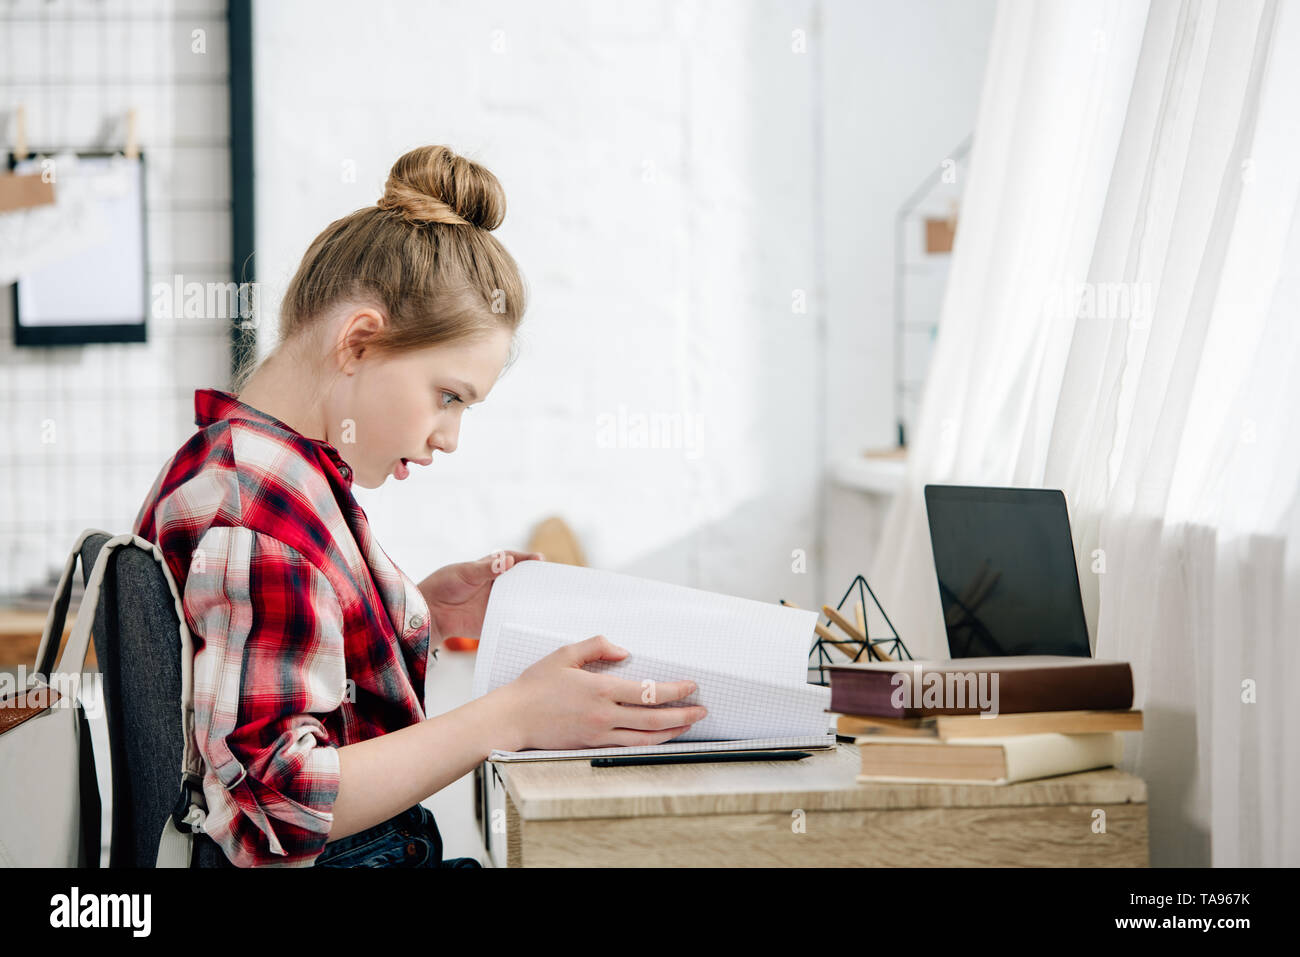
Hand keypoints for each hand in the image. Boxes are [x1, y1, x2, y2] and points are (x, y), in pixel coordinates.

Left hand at [418, 550, 541, 640]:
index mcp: (490, 568)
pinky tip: (532, 619)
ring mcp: (495, 603)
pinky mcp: (492, 620)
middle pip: (521, 581)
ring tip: (547, 600)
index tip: (539, 559)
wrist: (429, 612)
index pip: (513, 561)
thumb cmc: (444, 586)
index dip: (527, 559)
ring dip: (531, 600)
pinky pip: (509, 619)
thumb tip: (508, 561)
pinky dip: (520, 619)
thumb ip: (486, 569)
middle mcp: (496, 585)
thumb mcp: (465, 573)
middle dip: (535, 580)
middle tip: (550, 580)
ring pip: (519, 600)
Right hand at [498, 635, 706, 750]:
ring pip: (645, 738)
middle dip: (684, 714)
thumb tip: (624, 651)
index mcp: (600, 690)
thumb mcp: (564, 654)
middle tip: (703, 710)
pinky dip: (650, 743)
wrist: (513, 718)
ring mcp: (599, 734)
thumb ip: (597, 647)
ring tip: (689, 724)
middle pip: (654, 719)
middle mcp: (604, 715)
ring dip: (672, 732)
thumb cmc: (535, 685)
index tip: (692, 686)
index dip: (675, 690)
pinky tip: (660, 738)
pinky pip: (629, 747)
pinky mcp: (592, 746)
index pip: (649, 692)